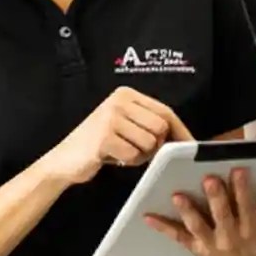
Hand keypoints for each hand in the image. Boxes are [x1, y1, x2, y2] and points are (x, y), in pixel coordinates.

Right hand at [39, 86, 192, 185]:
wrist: (64, 160)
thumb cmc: (100, 144)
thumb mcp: (126, 125)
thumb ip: (149, 124)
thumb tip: (185, 139)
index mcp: (126, 94)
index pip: (165, 111)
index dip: (179, 131)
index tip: (190, 146)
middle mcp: (118, 101)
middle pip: (161, 126)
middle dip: (156, 145)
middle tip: (137, 150)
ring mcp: (110, 117)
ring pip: (150, 142)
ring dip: (141, 155)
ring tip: (123, 152)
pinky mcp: (104, 137)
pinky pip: (134, 155)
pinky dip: (129, 162)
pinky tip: (114, 157)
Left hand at [145, 168, 255, 255]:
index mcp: (252, 229)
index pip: (249, 208)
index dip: (244, 190)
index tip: (239, 169)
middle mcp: (232, 239)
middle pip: (224, 217)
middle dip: (217, 198)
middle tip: (209, 179)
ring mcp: (212, 245)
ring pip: (198, 227)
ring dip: (188, 212)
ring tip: (178, 195)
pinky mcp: (195, 248)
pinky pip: (177, 237)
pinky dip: (162, 227)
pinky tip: (148, 215)